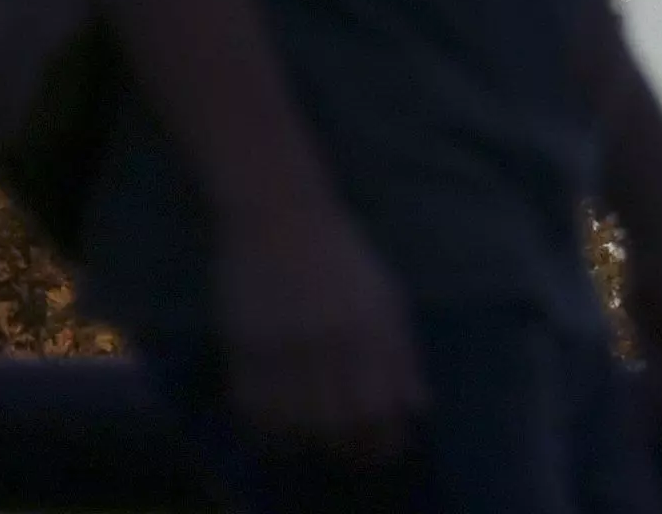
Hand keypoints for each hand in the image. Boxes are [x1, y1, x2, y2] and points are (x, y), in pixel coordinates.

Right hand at [211, 187, 424, 463]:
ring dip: (303, 440)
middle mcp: (330, 342)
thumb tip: (416, 408)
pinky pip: (250, 399)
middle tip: (343, 451)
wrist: (278, 210)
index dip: (382, 442)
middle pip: (338, 423)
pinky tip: (269, 424)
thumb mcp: (388, 297)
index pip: (381, 412)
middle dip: (344, 448)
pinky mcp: (244, 338)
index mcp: (371, 332)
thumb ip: (404, 354)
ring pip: (294, 419)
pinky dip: (261, 423)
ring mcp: (284, 341)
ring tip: (306, 441)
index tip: (379, 449)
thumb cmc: (341, 253)